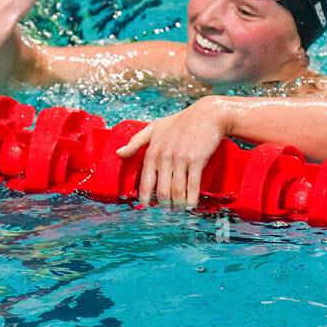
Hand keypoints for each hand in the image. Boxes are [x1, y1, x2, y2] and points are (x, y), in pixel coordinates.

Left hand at [115, 96, 230, 208]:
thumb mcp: (154, 127)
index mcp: (152, 151)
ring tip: (179, 210)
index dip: (146, 197)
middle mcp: (164, 157)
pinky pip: (192, 185)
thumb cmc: (180, 121)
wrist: (207, 114)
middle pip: (162, 190)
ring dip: (178, 204)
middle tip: (168, 211)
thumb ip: (136, 141)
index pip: (146, 181)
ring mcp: (180, 159)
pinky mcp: (196, 160)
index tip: (146, 207)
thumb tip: (119, 153)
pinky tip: (191, 205)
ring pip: (176, 190)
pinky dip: (191, 198)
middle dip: (164, 204)